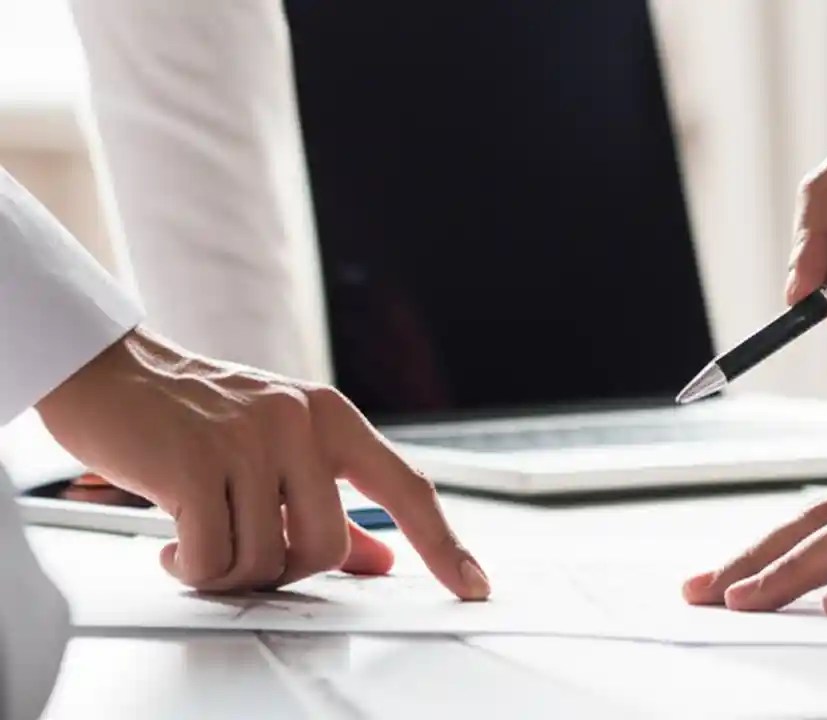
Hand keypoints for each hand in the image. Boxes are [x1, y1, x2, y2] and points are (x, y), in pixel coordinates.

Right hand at [37, 328, 489, 596]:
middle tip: (242, 549)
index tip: (473, 583)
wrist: (110, 370)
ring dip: (226, 569)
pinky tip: (171, 543)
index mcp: (329, 417)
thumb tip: (381, 561)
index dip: (443, 542)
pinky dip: (190, 569)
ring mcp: (248, 439)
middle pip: (324, 547)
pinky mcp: (194, 462)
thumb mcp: (276, 450)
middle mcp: (299, 422)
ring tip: (198, 534)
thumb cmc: (195, 418)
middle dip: (280, 568)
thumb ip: (331, 508)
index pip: (405, 486)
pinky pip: (211, 561)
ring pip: (264, 560)